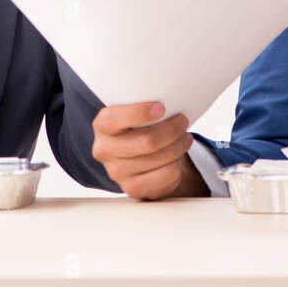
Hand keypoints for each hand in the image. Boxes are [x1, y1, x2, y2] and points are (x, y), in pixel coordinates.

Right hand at [91, 102, 207, 199]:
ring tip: (184, 138)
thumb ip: (144, 107)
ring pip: (160, 157)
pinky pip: (165, 175)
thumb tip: (170, 98)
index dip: (140, 113)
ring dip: (179, 146)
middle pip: (148, 141)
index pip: (115, 118)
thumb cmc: (139, 130)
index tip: (161, 108)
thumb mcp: (135, 115)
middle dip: (172, 129)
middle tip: (183, 121)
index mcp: (102, 126)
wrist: (139, 163)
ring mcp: (116, 172)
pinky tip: (176, 159)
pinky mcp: (131, 188)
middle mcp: (104, 150)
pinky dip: (176, 165)